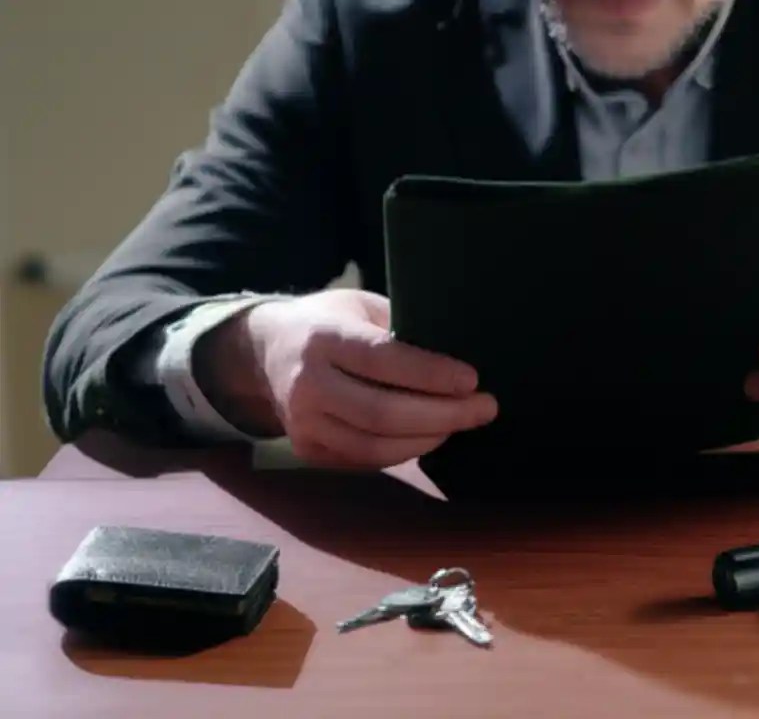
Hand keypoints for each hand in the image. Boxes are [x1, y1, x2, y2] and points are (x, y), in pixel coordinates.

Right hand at [193, 289, 497, 469]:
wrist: (266, 351)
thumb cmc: (330, 322)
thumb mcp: (361, 306)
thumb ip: (401, 328)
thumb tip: (459, 356)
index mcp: (322, 338)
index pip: (382, 361)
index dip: (431, 374)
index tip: (472, 379)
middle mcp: (307, 384)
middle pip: (382, 413)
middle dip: (444, 414)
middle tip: (485, 408)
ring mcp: (303, 423)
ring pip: (376, 445)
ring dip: (430, 438)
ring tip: (463, 422)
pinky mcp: (308, 451)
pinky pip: (366, 460)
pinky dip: (406, 451)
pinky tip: (431, 435)